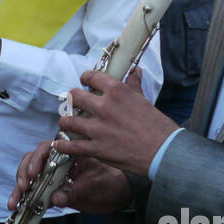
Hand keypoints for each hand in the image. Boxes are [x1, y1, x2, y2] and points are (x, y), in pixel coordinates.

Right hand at [11, 142, 134, 213]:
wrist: (117, 196)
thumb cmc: (110, 182)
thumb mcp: (96, 185)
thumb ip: (77, 190)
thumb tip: (56, 198)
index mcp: (70, 152)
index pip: (48, 148)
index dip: (38, 158)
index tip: (35, 172)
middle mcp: (57, 161)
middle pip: (33, 160)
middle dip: (25, 172)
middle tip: (25, 187)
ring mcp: (52, 176)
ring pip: (29, 176)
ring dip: (20, 188)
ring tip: (14, 202)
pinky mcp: (50, 191)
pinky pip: (33, 192)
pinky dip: (23, 199)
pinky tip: (15, 206)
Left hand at [51, 68, 178, 177]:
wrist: (163, 151)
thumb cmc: (157, 126)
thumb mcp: (144, 100)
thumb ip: (134, 85)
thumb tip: (135, 72)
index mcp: (117, 91)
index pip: (92, 77)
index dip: (85, 78)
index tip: (84, 81)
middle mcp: (104, 107)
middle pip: (74, 97)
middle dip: (72, 100)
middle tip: (73, 104)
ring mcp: (98, 128)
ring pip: (68, 121)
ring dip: (65, 122)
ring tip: (66, 123)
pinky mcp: (96, 148)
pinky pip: (71, 146)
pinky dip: (62, 145)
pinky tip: (59, 144)